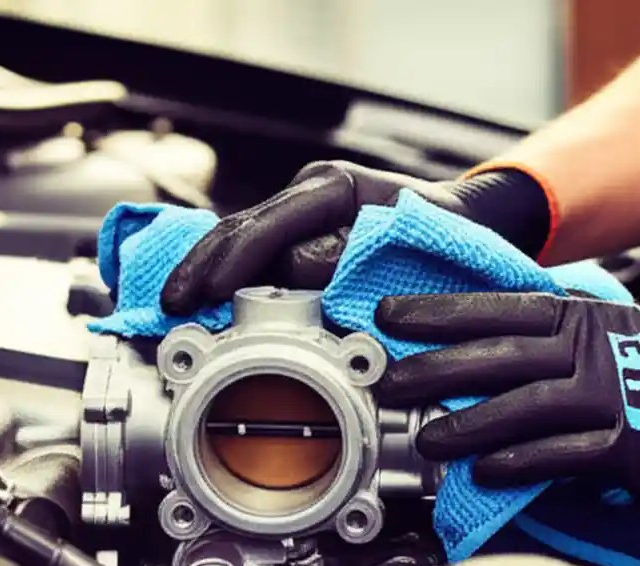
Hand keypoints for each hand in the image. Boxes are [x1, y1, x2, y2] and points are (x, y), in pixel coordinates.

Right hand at [160, 160, 551, 315]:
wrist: (466, 221)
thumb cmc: (444, 231)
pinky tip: (199, 296)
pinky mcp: (298, 233)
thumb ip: (350, 255)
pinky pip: (252, 252)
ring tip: (173, 303)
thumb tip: (295, 271)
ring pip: (239, 239)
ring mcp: (301, 212)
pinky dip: (224, 274)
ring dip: (205, 272)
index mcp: (333, 188)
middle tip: (173, 303)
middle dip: (203, 267)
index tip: (209, 293)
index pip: (268, 225)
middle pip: (239, 229)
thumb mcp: (406, 241)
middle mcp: (310, 193)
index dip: (234, 261)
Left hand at [373, 292, 639, 516]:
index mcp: (587, 317)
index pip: (498, 306)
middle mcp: (595, 347)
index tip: (389, 316)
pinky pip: (565, 452)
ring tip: (426, 439)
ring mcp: (615, 393)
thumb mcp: (620, 342)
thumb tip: (489, 353)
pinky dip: (522, 461)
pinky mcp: (634, 444)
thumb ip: (561, 343)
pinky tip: (487, 472)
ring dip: (468, 423)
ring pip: (525, 403)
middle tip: (390, 380)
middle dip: (436, 365)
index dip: (439, 312)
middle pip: (500, 352)